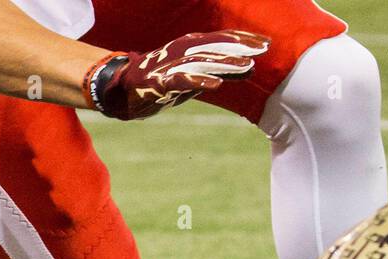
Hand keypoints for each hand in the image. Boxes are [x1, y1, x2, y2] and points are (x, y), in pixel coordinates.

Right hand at [86, 31, 269, 119]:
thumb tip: (249, 68)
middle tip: (263, 48)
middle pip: (216, 46)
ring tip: (247, 66)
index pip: (221, 39)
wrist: (123, 90)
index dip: (243, 39)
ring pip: (203, 62)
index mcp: (190, 46)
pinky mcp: (161, 82)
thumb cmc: (161, 81)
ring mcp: (172, 65)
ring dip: (226, 64)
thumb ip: (219, 71)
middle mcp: (182, 51)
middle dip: (240, 46)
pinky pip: (183, 81)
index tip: (265, 43)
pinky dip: (200, 82)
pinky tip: (216, 85)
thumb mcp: (194, 74)